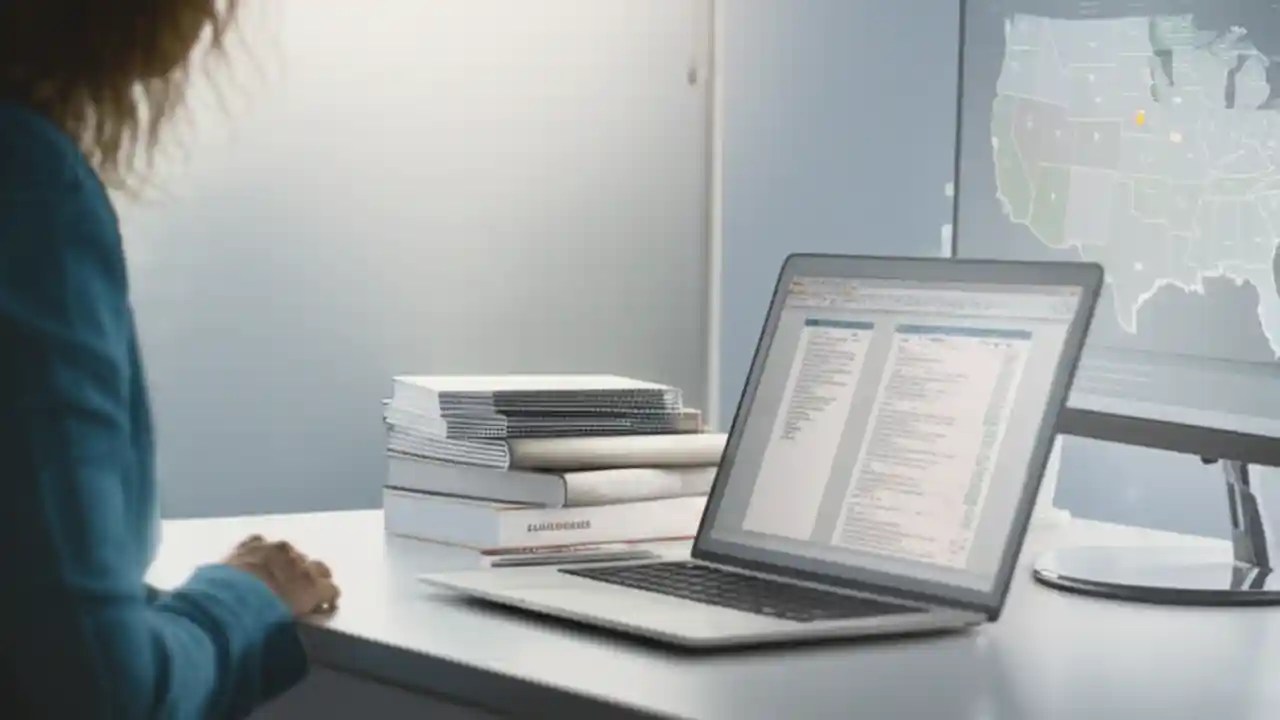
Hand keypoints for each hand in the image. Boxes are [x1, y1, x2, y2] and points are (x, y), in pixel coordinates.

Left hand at [223, 535, 339, 616]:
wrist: (224, 607)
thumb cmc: (260, 627)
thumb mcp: (289, 631)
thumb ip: (302, 621)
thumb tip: (305, 623)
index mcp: (312, 586)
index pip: (331, 589)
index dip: (326, 599)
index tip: (321, 606)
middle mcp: (299, 563)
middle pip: (316, 567)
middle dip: (311, 577)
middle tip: (301, 590)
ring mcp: (275, 550)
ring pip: (290, 552)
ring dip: (287, 563)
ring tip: (275, 575)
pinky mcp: (250, 545)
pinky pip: (261, 544)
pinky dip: (260, 552)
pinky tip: (254, 561)